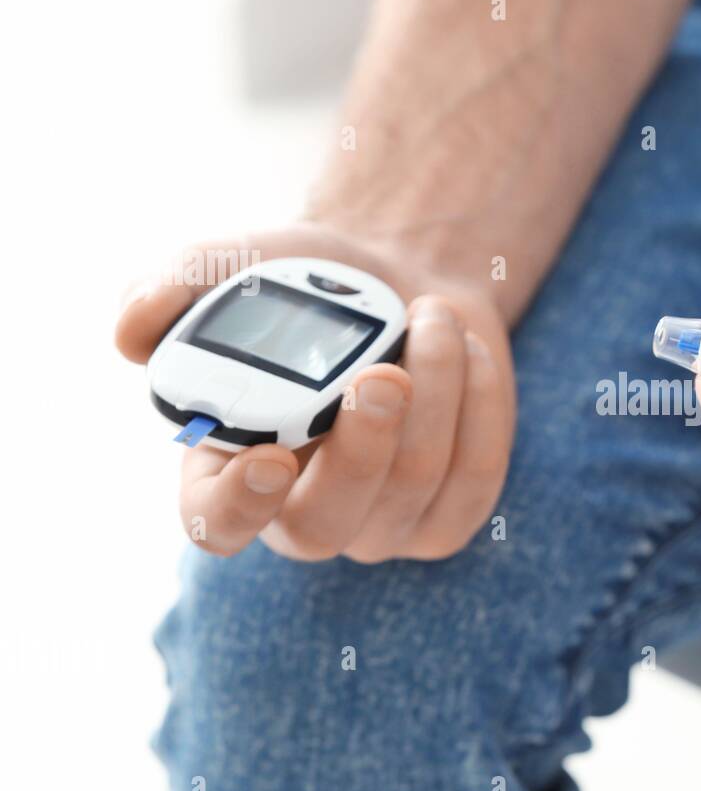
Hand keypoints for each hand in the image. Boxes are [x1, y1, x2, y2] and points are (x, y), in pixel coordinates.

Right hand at [116, 222, 515, 561]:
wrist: (403, 285)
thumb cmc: (306, 287)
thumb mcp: (235, 266)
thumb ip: (174, 289)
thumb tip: (131, 332)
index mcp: (227, 467)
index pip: (215, 524)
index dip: (237, 506)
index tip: (269, 454)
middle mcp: (300, 512)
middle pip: (326, 524)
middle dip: (361, 450)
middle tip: (383, 373)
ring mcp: (381, 524)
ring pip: (412, 487)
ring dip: (434, 391)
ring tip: (433, 313)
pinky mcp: (451, 512)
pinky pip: (474, 479)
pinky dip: (478, 405)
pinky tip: (466, 349)